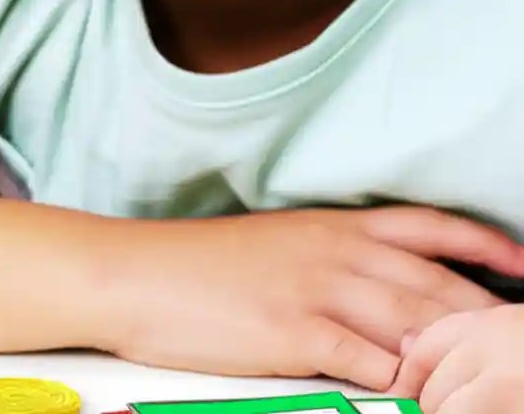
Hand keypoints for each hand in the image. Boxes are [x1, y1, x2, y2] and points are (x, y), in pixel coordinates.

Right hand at [101, 207, 523, 391]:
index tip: (523, 266)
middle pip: (436, 283)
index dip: (484, 246)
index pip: (428, 228)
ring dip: (452, 353)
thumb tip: (379, 297)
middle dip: (487, 315)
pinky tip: (414, 392)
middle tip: (517, 338)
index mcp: (329, 226)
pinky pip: (367, 359)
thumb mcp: (271, 247)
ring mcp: (315, 290)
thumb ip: (330, 265)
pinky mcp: (292, 331)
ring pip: (413, 322)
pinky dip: (399, 380)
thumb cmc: (193, 266)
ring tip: (483, 376)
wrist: (134, 275)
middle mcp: (333, 252)